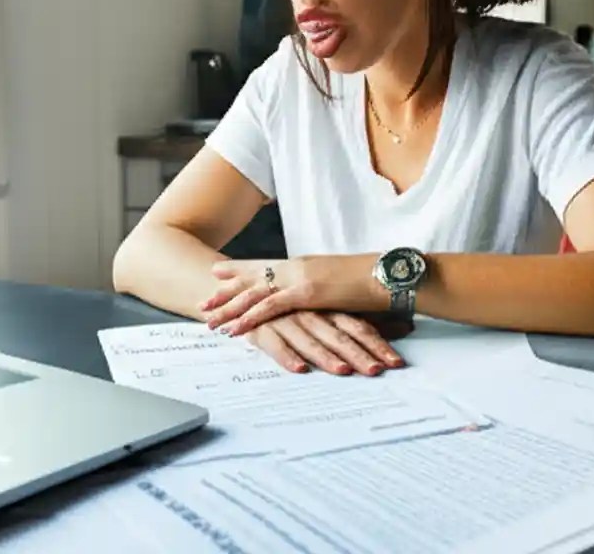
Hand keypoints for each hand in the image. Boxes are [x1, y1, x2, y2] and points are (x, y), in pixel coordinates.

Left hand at [201, 257, 383, 334]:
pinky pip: (270, 307)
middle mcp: (297, 267)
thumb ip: (323, 287)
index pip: (265, 266)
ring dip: (230, 307)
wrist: (389, 273)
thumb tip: (316, 295)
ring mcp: (300, 278)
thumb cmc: (372, 279)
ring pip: (254, 292)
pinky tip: (234, 329)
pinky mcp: (307, 292)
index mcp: (305, 264)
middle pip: (253, 278)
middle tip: (204, 301)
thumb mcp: (340, 281)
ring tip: (209, 320)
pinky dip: (249, 318)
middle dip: (227, 290)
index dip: (241, 270)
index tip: (219, 272)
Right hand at [245, 311, 405, 375]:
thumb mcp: (331, 309)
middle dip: (358, 354)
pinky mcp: (262, 329)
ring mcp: (286, 320)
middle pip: (338, 335)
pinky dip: (287, 356)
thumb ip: (365, 320)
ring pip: (310, 339)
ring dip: (326, 356)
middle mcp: (311, 313)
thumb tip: (406, 327)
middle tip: (376, 371)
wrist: (244, 290)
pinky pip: (275, 344)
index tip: (395, 362)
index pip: (358, 326)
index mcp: (329, 307)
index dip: (378, 344)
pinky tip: (299, 369)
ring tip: (343, 371)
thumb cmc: (296, 306)